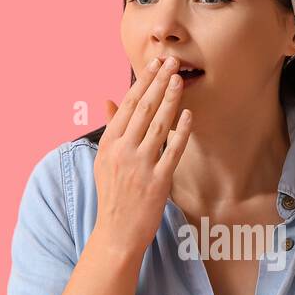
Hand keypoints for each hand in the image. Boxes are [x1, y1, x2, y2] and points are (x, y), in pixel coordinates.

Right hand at [92, 56, 192, 257]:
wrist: (116, 232)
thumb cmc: (113, 195)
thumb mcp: (104, 160)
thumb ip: (110, 129)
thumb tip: (108, 100)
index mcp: (109, 144)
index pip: (126, 105)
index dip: (142, 82)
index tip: (154, 64)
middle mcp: (123, 152)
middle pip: (143, 109)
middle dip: (158, 82)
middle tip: (172, 62)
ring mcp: (140, 166)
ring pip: (158, 125)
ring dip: (170, 100)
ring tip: (180, 79)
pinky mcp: (158, 181)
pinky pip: (172, 151)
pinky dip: (182, 132)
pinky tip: (189, 115)